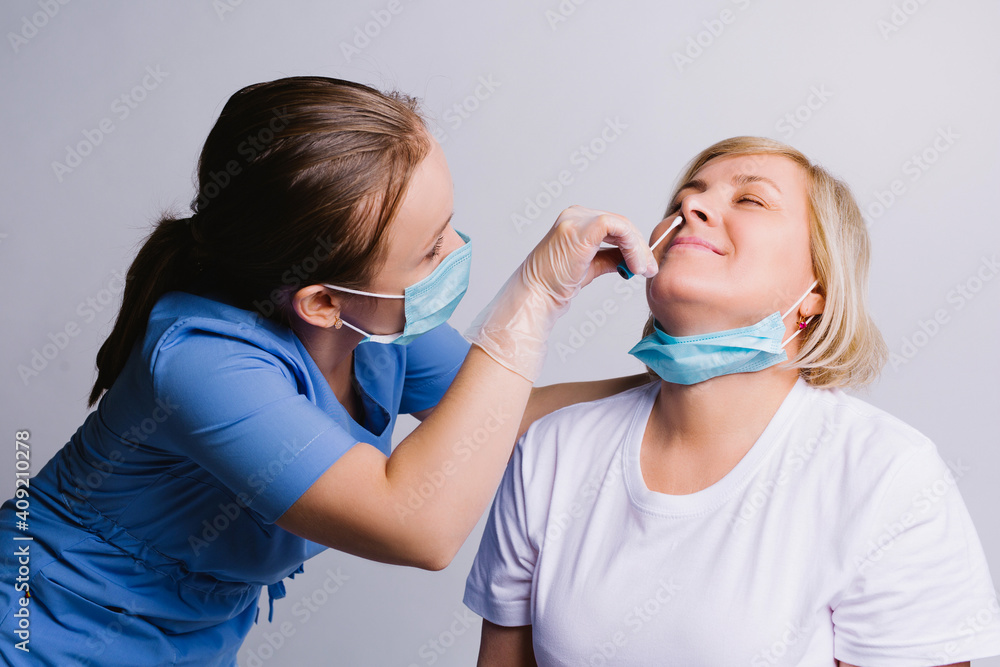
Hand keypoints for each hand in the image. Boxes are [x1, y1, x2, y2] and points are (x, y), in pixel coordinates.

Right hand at [521, 205, 656, 305]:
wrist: (537, 294)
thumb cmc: (555, 285)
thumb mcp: (590, 267)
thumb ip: (610, 257)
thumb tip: (631, 259)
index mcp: (575, 221)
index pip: (615, 225)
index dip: (634, 244)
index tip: (645, 265)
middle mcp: (575, 215)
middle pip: (621, 223)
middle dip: (640, 248)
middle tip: (650, 269)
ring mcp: (577, 219)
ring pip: (623, 225)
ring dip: (638, 249)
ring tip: (643, 270)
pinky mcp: (582, 228)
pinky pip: (619, 228)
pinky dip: (632, 246)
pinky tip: (634, 265)